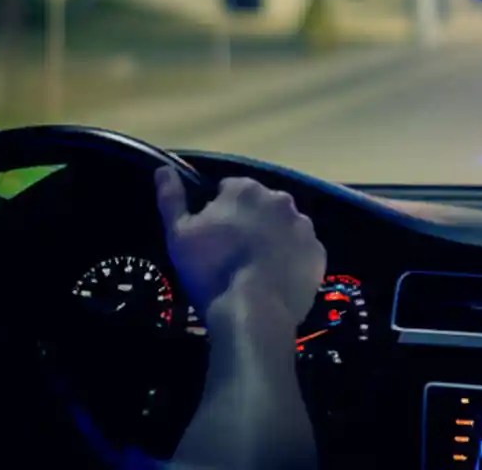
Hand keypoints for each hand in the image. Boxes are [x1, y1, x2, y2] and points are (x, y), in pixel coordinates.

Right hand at [157, 170, 323, 469]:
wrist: (254, 312)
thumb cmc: (211, 270)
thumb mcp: (179, 235)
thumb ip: (172, 198)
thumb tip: (163, 169)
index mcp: (246, 190)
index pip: (229, 188)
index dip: (217, 209)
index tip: (212, 233)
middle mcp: (281, 200)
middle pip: (260, 205)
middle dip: (248, 220)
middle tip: (232, 252)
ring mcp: (304, 226)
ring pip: (283, 226)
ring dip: (272, 237)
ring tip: (255, 268)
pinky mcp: (318, 252)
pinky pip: (302, 249)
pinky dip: (291, 258)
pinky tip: (276, 278)